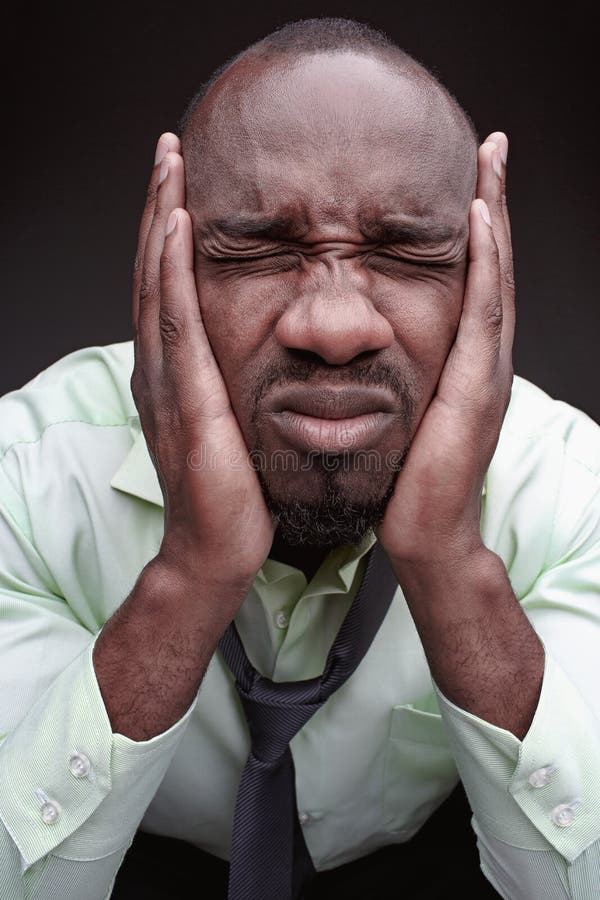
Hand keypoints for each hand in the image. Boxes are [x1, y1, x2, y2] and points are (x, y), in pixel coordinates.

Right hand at [131, 133, 275, 588]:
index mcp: (176, 373)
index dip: (172, 232)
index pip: (170, 288)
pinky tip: (178, 228)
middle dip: (161, 208)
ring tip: (169, 166)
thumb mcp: (232, 427)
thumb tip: (257, 359)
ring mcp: (166, 382)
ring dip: (162, 221)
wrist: (218, 551)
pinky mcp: (185, 400)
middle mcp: (161, 368)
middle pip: (155, 273)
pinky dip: (171, 271)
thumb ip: (230, 387)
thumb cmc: (233, 493)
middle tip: (170, 151)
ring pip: (158, 285)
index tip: (185, 183)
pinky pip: (175, 323)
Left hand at [375, 132, 513, 567]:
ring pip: (498, 279)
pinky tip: (480, 218)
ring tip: (491, 162)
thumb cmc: (408, 479)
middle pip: (494, 268)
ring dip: (495, 217)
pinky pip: (484, 313)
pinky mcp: (478, 388)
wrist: (425, 533)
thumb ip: (402, 377)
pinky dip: (488, 264)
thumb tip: (366, 346)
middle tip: (493, 147)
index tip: (469, 178)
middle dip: (494, 204)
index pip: (473, 281)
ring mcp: (488, 371)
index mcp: (465, 363)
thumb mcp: (404, 414)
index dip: (477, 229)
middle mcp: (484, 359)